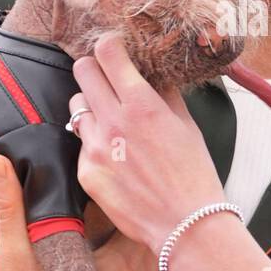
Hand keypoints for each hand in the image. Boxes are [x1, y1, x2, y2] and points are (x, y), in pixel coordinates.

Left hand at [71, 33, 226, 250]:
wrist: (185, 224)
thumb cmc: (193, 175)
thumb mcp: (187, 126)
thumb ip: (164, 94)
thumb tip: (152, 75)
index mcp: (142, 105)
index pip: (107, 53)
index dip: (109, 45)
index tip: (114, 48)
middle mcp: (113, 121)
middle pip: (82, 71)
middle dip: (95, 69)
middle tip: (107, 78)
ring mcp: (94, 148)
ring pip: (76, 107)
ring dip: (91, 106)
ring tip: (111, 122)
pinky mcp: (85, 172)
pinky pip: (81, 144)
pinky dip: (95, 143)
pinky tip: (116, 157)